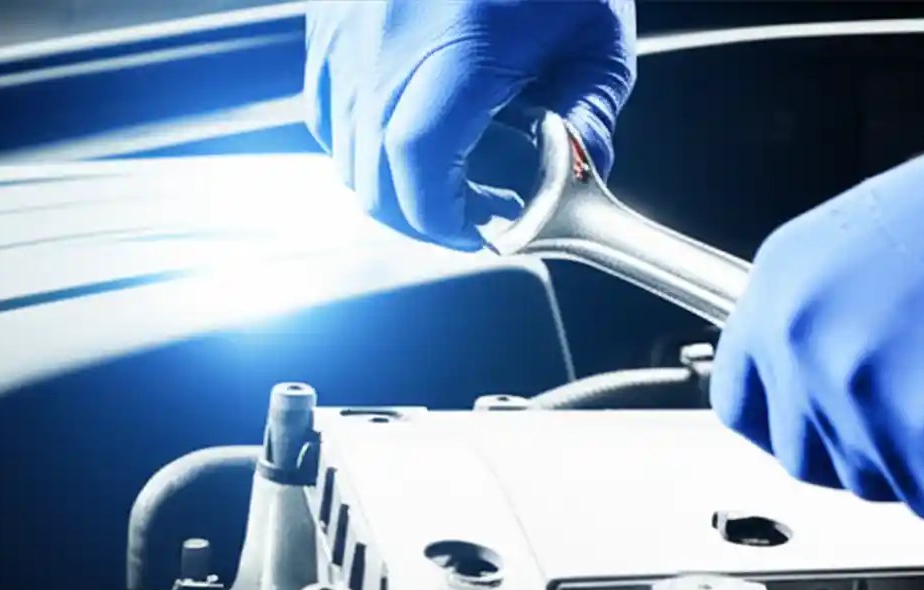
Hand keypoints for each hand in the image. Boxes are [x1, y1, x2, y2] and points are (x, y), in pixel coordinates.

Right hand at [304, 0, 635, 249]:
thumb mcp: (599, 37)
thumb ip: (590, 119)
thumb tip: (573, 178)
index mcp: (459, 44)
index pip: (416, 163)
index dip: (439, 219)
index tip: (477, 232)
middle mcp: (386, 36)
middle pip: (366, 169)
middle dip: (415, 215)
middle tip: (464, 219)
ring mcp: (347, 23)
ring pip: (337, 142)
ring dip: (384, 180)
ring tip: (440, 178)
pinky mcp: (330, 14)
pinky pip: (324, 100)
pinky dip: (357, 135)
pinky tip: (404, 132)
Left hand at [710, 42, 923, 521]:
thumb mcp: (869, 241)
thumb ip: (830, 315)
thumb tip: (827, 373)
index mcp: (782, 288)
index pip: (740, 401)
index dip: (787, 424)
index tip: (819, 429)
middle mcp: (803, 342)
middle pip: (804, 456)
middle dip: (861, 453)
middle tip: (920, 421)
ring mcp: (859, 394)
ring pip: (875, 483)